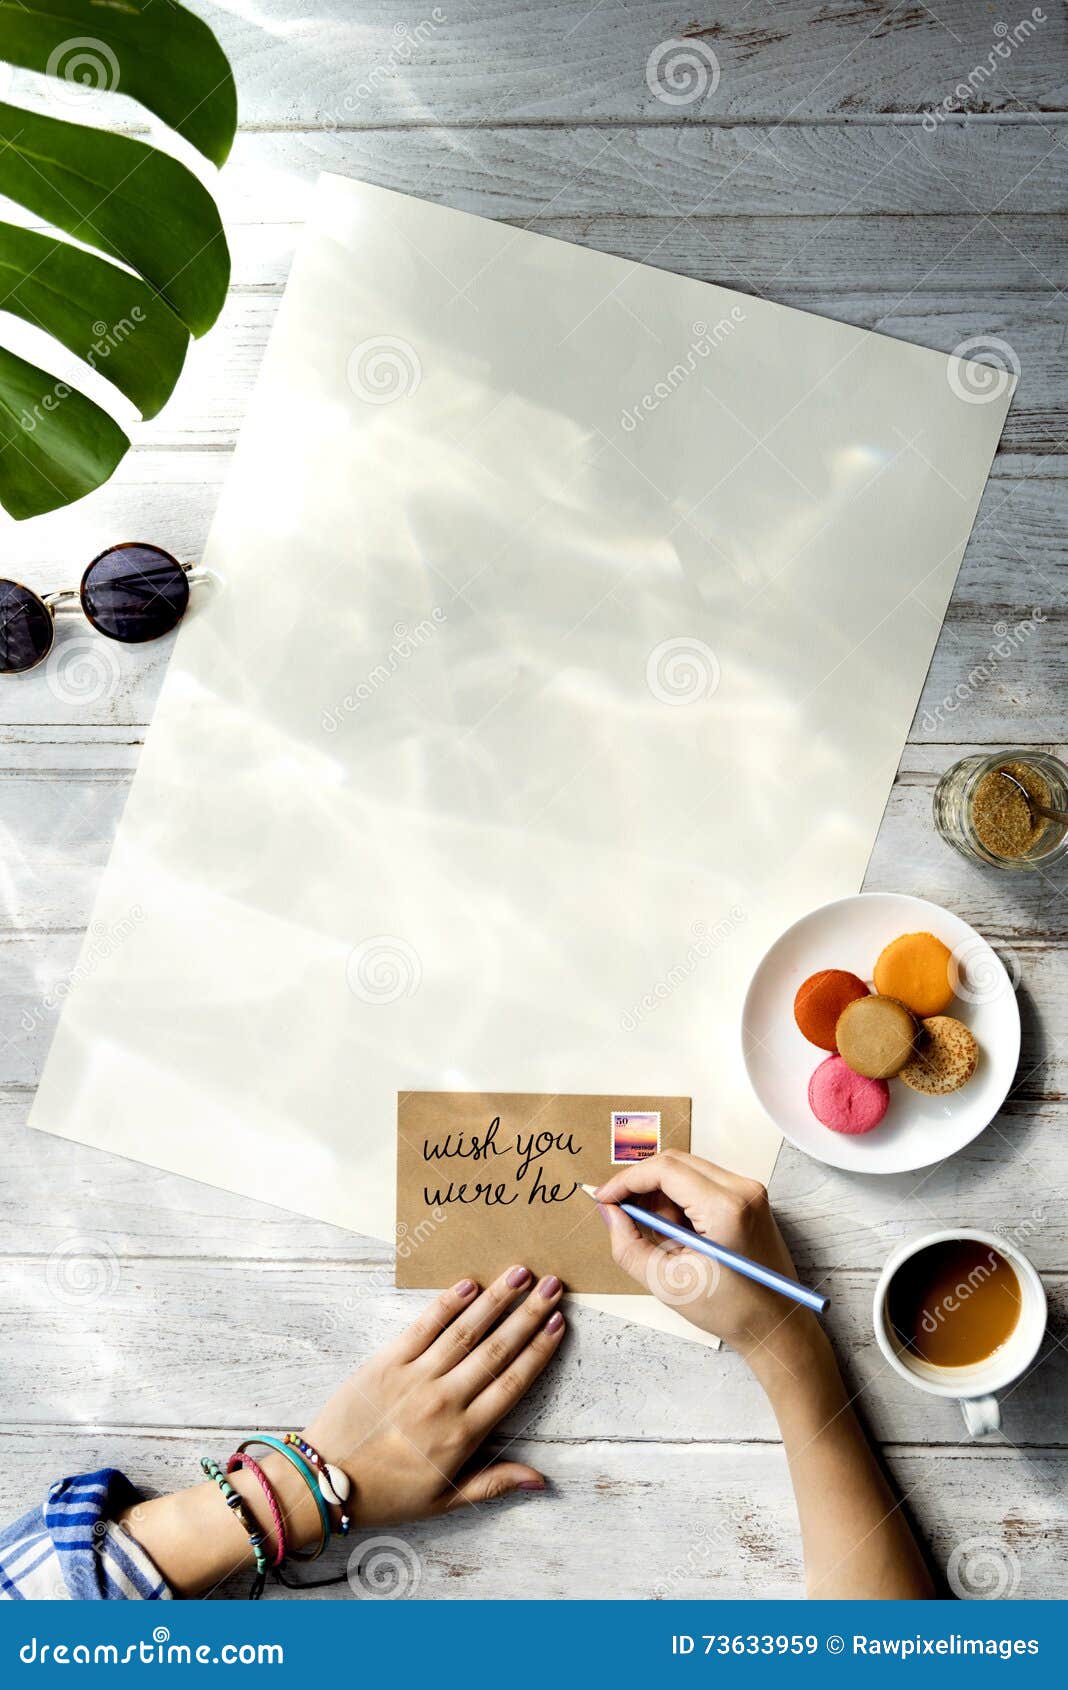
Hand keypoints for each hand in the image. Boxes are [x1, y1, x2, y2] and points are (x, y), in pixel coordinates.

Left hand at [271, 1266, 565, 1544]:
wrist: (322, 1482)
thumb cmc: (386, 1495)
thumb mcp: (444, 1501)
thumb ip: (494, 1483)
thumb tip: (541, 1481)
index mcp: (463, 1435)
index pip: (512, 1383)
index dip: (539, 1351)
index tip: (559, 1324)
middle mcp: (444, 1401)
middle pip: (497, 1349)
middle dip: (528, 1315)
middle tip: (552, 1286)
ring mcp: (415, 1377)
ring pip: (465, 1332)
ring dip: (496, 1299)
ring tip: (520, 1273)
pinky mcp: (386, 1362)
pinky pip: (423, 1327)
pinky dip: (447, 1304)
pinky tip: (469, 1284)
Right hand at [595, 1151, 819, 1369]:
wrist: (776, 1326)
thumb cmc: (730, 1310)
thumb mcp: (665, 1282)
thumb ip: (627, 1244)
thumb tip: (609, 1211)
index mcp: (726, 1208)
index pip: (664, 1169)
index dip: (626, 1180)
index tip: (604, 1197)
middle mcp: (743, 1189)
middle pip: (675, 1162)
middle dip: (642, 1185)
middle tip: (622, 1214)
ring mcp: (751, 1190)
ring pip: (688, 1170)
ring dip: (663, 1195)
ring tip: (661, 1237)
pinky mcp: (751, 1197)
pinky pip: (704, 1182)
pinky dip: (682, 1200)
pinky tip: (680, 1234)